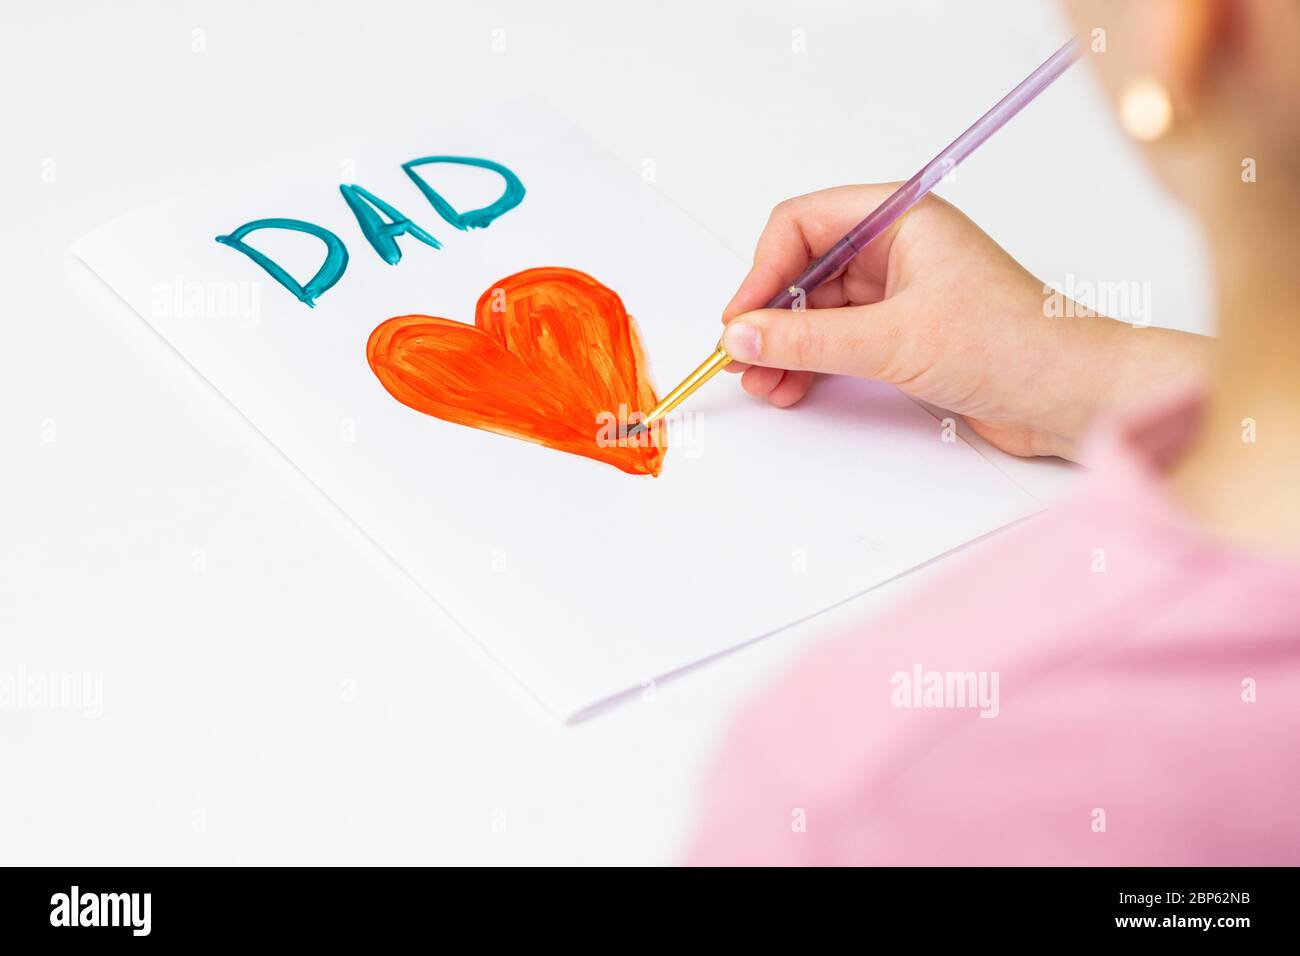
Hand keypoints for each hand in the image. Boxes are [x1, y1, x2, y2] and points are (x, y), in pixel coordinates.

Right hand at [720, 184, 1209, 459]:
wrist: (1074, 397)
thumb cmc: (1015, 346)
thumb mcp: (895, 341)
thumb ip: (808, 339)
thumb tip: (743, 336)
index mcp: (901, 218)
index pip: (803, 225)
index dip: (762, 271)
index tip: (740, 320)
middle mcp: (897, 248)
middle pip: (804, 269)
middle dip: (769, 316)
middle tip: (743, 359)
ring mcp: (900, 293)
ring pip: (817, 310)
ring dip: (786, 346)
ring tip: (765, 385)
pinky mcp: (906, 334)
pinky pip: (839, 340)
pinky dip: (811, 363)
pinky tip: (793, 388)